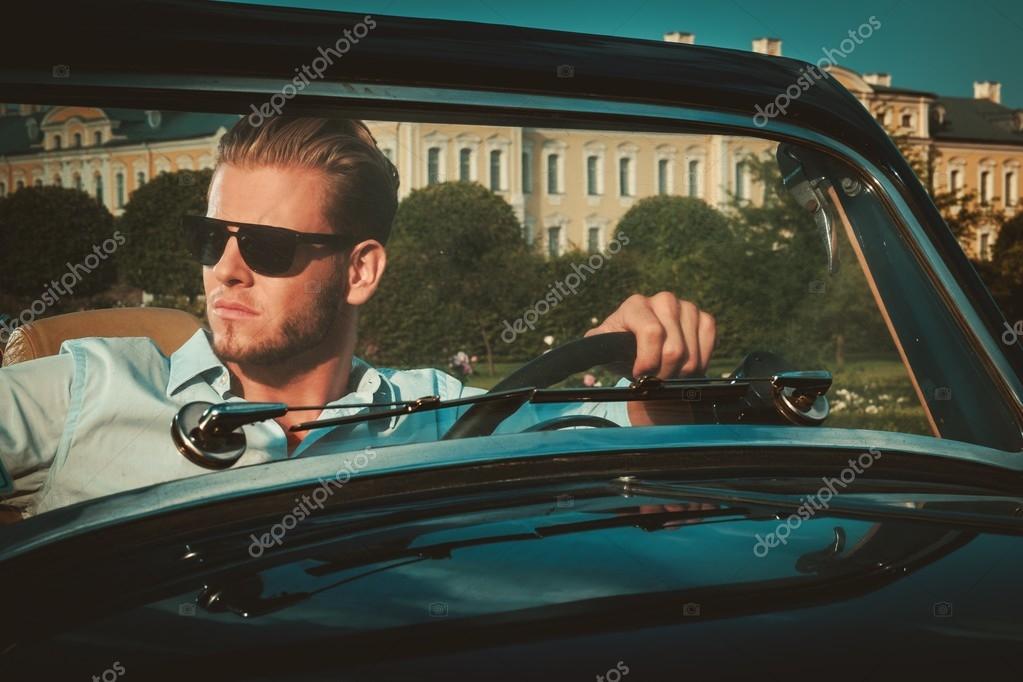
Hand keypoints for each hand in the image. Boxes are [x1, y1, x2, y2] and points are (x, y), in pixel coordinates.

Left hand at [587, 292, 716, 425]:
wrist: (641, 352)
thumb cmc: (621, 351)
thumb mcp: (604, 349)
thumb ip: (593, 348)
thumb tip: (578, 353)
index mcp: (635, 305)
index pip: (651, 332)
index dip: (648, 361)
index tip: (640, 376)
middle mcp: (662, 300)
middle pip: (674, 347)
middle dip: (664, 373)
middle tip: (656, 381)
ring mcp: (685, 307)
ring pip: (692, 351)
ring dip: (681, 373)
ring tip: (667, 376)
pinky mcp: (703, 317)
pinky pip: (709, 341)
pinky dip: (700, 362)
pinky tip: (686, 369)